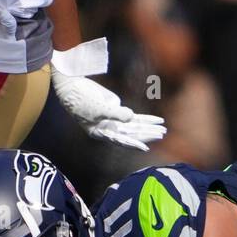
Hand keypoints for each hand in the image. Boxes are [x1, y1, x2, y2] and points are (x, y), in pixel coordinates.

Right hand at [51, 41, 166, 150]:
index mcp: (102, 134)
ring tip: (163, 130)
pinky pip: (136, 118)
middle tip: (161, 135)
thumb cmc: (81, 101)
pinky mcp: (119, 111)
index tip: (146, 147)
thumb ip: (115, 113)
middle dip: (146, 135)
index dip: (133, 144)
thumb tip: (131, 117)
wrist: (73, 88)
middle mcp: (110, 130)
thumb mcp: (98, 108)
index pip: (121, 141)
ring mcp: (115, 121)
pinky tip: (157, 121)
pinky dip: (146, 119)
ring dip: (149, 128)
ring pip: (135, 127)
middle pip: (132, 135)